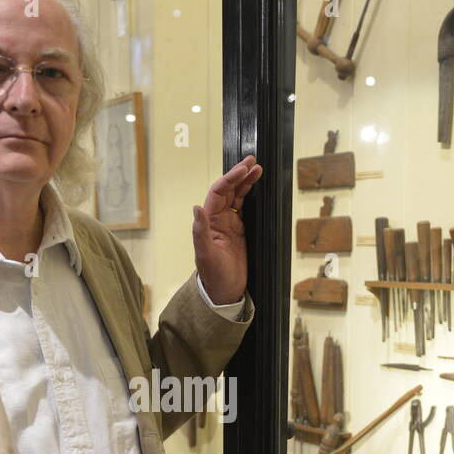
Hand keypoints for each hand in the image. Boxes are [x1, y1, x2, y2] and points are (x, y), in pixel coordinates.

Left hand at [192, 155, 262, 304]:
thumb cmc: (213, 276)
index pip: (218, 193)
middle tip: (252, 160)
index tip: (243, 169)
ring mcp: (229, 225)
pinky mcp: (240, 231)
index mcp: (208, 222)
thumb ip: (200, 231)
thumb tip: (196, 207)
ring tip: (257, 169)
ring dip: (246, 182)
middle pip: (228, 190)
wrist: (224, 292)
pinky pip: (245, 208)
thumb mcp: (205, 254)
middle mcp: (217, 220)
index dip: (230, 179)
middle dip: (239, 174)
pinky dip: (251, 196)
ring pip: (237, 197)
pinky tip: (257, 187)